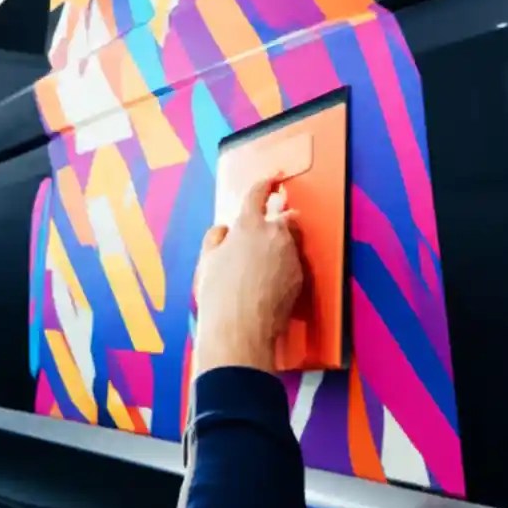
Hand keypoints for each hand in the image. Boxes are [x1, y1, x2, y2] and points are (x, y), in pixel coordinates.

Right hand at [194, 176, 304, 374]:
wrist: (241, 330)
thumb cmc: (218, 294)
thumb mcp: (207, 261)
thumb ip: (217, 238)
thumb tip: (225, 231)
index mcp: (249, 225)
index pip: (258, 193)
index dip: (264, 183)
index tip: (270, 178)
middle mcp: (275, 235)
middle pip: (284, 214)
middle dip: (280, 212)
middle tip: (274, 214)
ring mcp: (291, 256)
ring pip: (290, 239)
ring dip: (281, 240)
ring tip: (266, 255)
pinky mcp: (300, 276)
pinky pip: (292, 261)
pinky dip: (284, 263)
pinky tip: (270, 277)